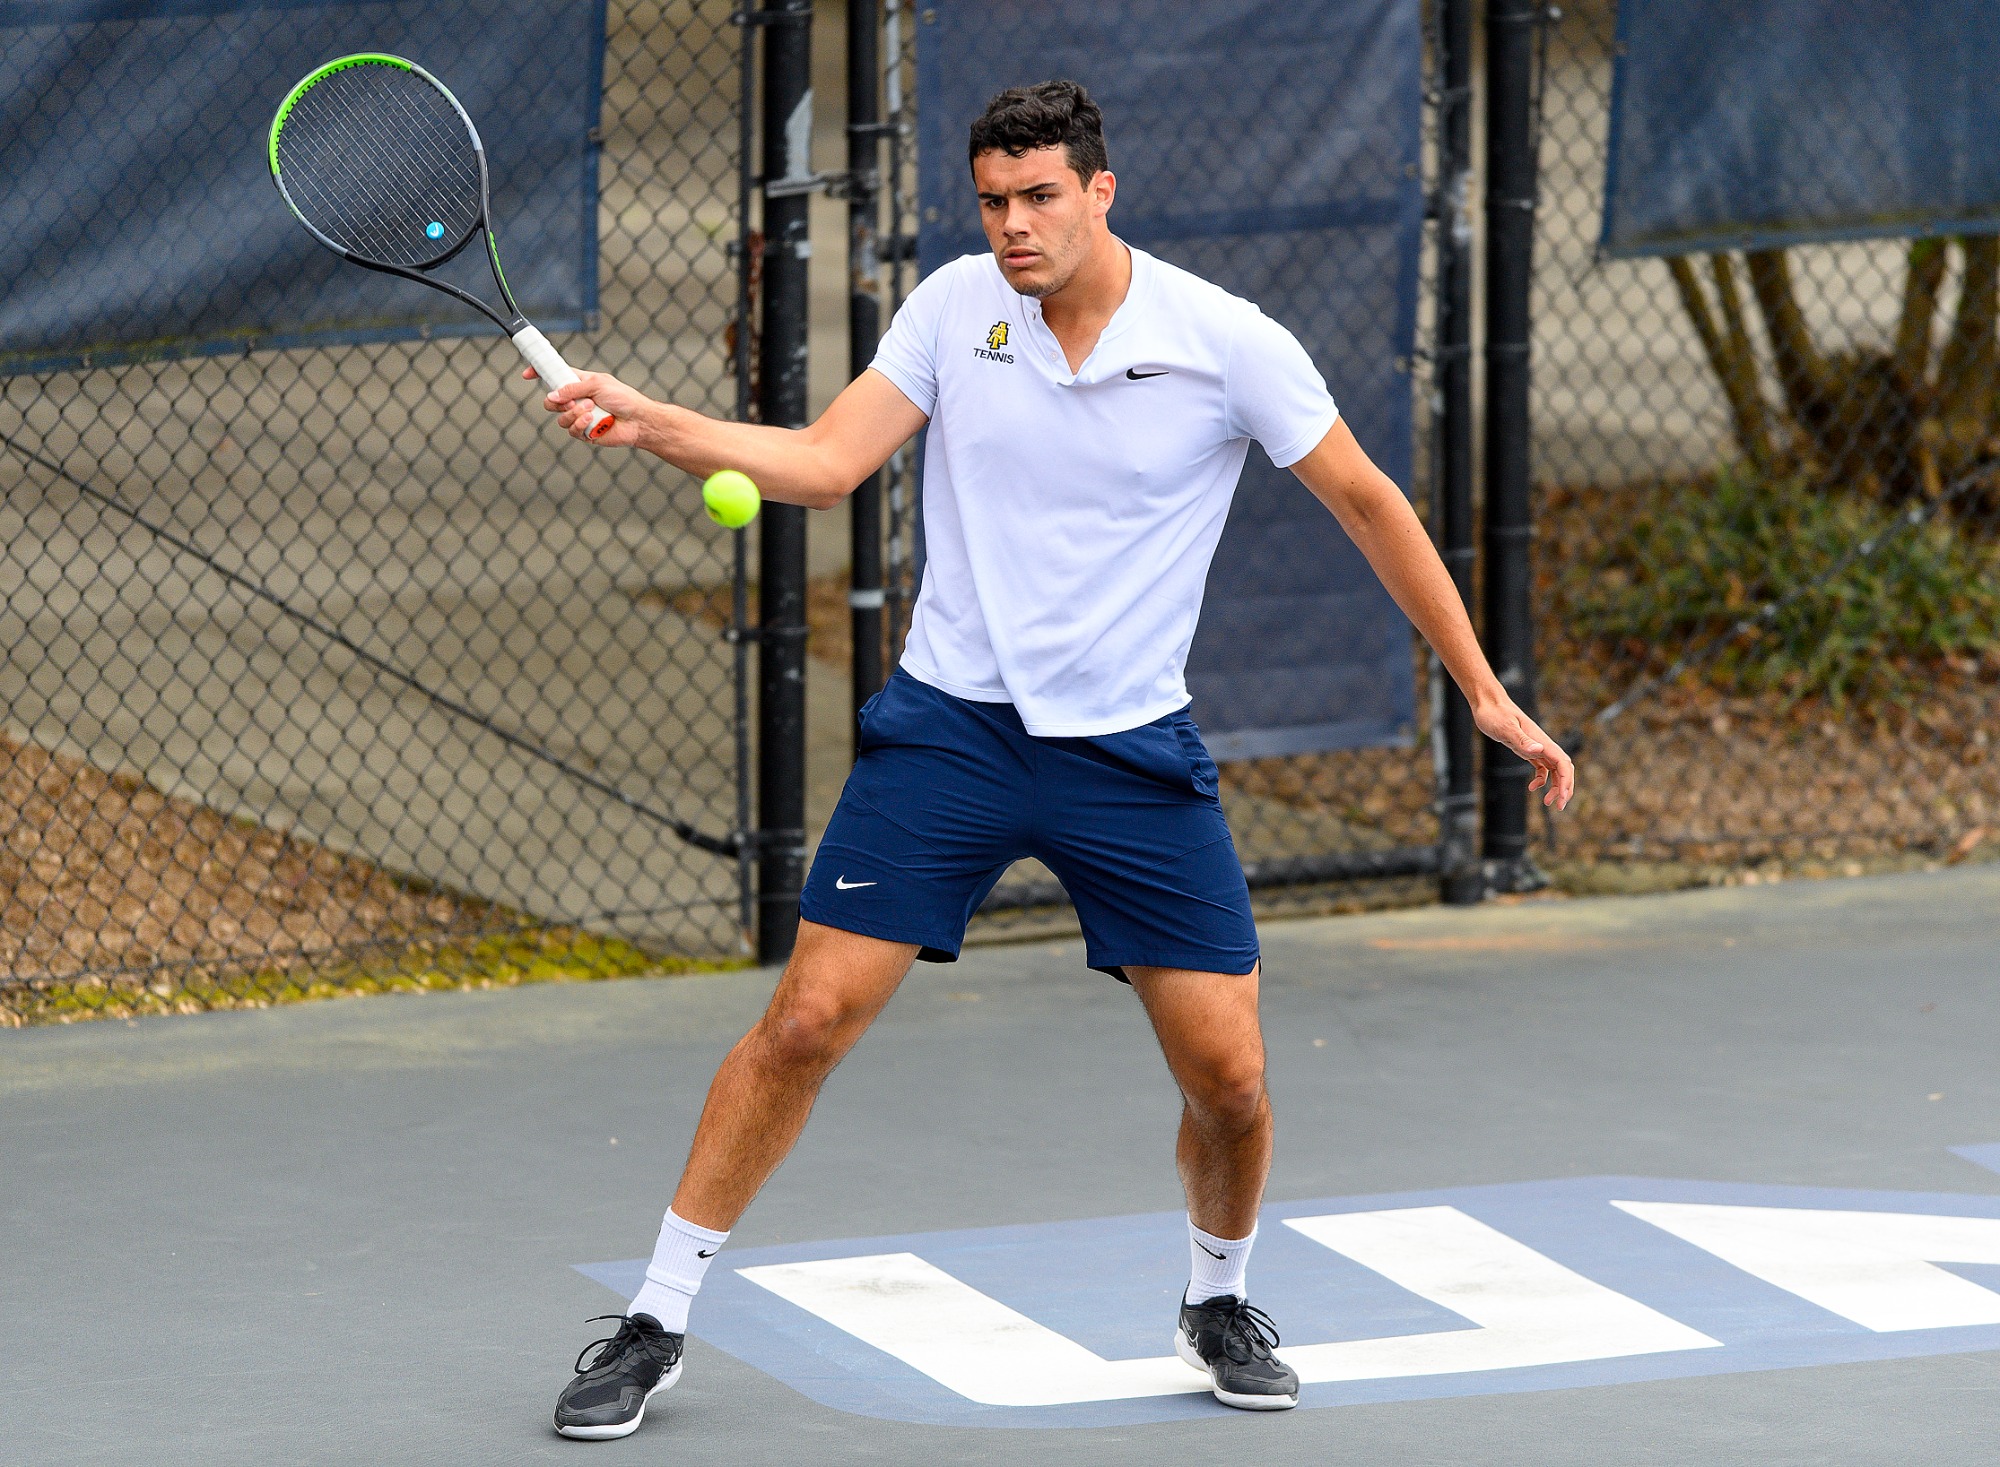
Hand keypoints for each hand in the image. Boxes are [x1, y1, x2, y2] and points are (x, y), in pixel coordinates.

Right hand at [524, 367, 651, 447]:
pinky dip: (580, 424)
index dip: (540, 374)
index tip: (527, 374)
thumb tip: (551, 396)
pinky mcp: (585, 433)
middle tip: (572, 401)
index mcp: (579, 383)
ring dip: (574, 413)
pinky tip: (592, 421)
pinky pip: (571, 430)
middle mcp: (577, 400)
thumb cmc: (624, 398)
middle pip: (551, 401)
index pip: (555, 376)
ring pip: (560, 418)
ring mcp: (580, 417)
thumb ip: (572, 388)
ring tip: (591, 409)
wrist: (638, 420)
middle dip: (557, 402)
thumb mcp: (597, 384)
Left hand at [1474, 695, 1574, 809]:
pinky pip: (1542, 767)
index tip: (1562, 798)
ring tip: (1547, 803)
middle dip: (1564, 788)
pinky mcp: (1526, 749)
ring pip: (1554, 770)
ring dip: (1555, 787)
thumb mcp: (1505, 728)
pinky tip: (1532, 788)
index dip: (1566, 781)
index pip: (1562, 763)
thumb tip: (1539, 750)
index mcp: (1541, 741)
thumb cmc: (1495, 714)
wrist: (1488, 703)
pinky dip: (1541, 779)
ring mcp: (1535, 747)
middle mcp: (1542, 744)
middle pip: (1563, 769)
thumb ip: (1522, 740)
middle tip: (1558, 807)